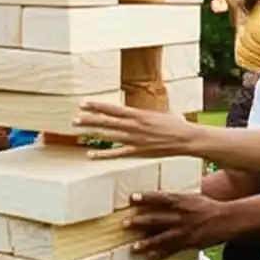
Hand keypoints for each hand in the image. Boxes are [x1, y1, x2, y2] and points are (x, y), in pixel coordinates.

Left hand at [75, 101, 210, 158]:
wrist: (186, 139)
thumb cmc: (176, 125)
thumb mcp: (159, 113)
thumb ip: (146, 114)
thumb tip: (141, 111)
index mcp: (138, 114)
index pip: (113, 109)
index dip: (97, 106)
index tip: (83, 104)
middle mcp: (134, 125)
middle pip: (107, 121)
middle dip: (89, 119)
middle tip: (74, 118)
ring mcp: (135, 139)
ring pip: (109, 135)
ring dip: (93, 133)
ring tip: (78, 131)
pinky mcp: (138, 151)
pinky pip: (117, 153)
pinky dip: (103, 155)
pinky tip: (91, 155)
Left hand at [121, 191, 231, 259]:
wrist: (228, 219)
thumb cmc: (209, 206)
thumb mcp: (193, 196)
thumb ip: (177, 198)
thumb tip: (162, 195)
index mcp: (182, 200)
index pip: (161, 197)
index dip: (146, 197)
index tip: (132, 197)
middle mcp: (182, 215)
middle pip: (157, 218)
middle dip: (140, 222)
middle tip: (124, 224)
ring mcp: (185, 230)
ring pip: (162, 237)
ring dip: (147, 242)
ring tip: (133, 247)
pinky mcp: (189, 242)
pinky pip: (172, 250)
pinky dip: (161, 254)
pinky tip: (150, 258)